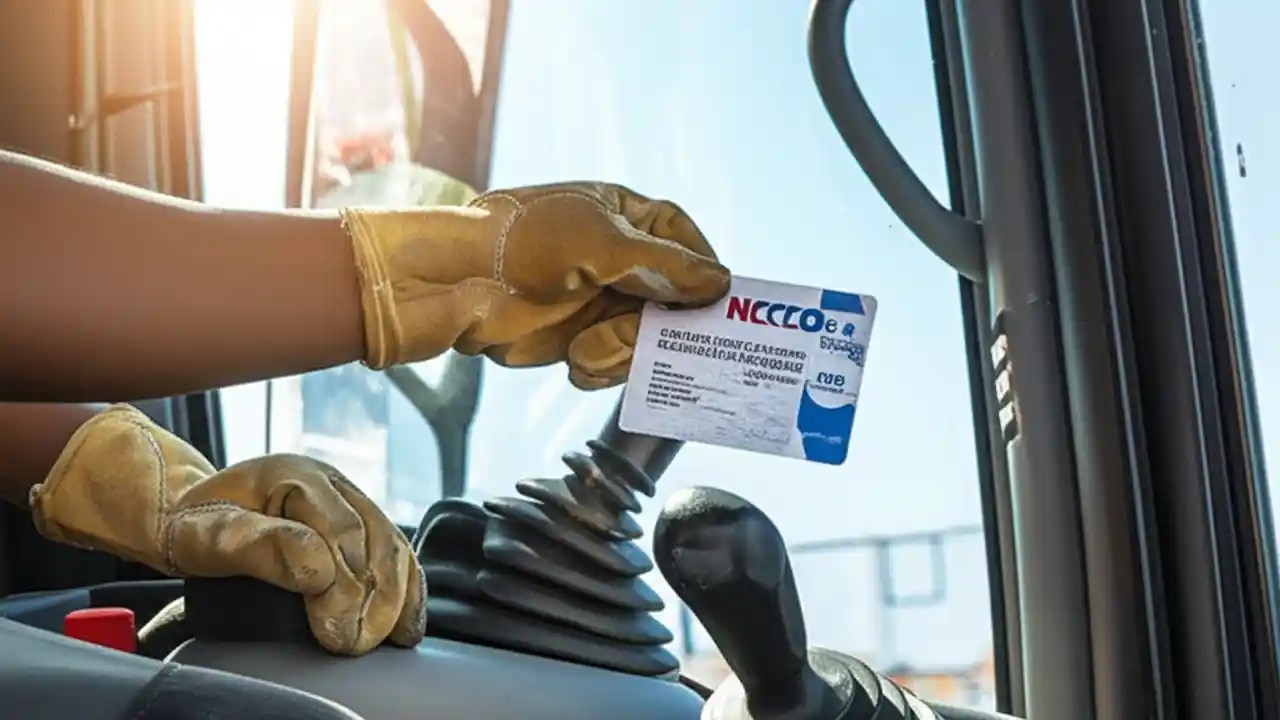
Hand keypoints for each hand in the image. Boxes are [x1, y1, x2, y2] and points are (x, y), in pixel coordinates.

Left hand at [29, 404, 423, 655]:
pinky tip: (405, 625)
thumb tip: (318, 571)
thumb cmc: (195, 526)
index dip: (345, 587)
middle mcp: (331, 483)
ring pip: (393, 547)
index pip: (342, 531)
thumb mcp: (206, 536)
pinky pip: (397, 555)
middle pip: (376, 541)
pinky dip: (407, 591)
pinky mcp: (361, 525)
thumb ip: (258, 547)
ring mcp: (350, 501)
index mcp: (295, 474)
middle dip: (374, 599)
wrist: (193, 514)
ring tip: (379, 639)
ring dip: (395, 597)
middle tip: (355, 644)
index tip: (337, 635)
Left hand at [342, 182, 730, 387]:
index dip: (701, 271)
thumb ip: (663, 266)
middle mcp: (618, 259)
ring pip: (646, 337)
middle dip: (657, 327)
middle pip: (672, 300)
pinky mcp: (579, 337)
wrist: (455, 282)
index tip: (716, 303)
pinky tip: (576, 363)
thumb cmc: (521, 242)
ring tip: (584, 352)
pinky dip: (600, 368)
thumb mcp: (601, 244)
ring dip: (622, 352)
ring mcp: (599, 299)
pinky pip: (615, 361)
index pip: (683, 241)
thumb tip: (719, 282)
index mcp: (624, 217)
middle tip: (641, 341)